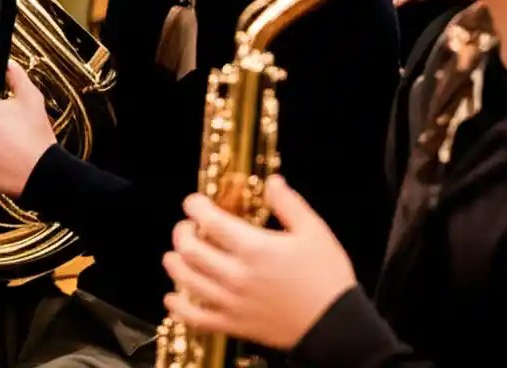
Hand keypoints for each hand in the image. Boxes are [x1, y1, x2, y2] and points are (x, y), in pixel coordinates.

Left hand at [162, 176, 355, 350]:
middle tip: (186, 226)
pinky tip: (173, 297)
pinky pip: (195, 318)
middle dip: (181, 232)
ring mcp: (231, 302)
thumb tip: (272, 182)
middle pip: (190, 250)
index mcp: (254, 248)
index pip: (210, 221)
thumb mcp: (314, 231)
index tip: (194, 202)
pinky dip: (178, 307)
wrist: (334, 324)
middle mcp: (236, 274)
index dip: (195, 206)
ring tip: (175, 254)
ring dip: (174, 264)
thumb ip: (288, 203)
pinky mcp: (233, 324)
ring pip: (186, 281)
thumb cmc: (326, 277)